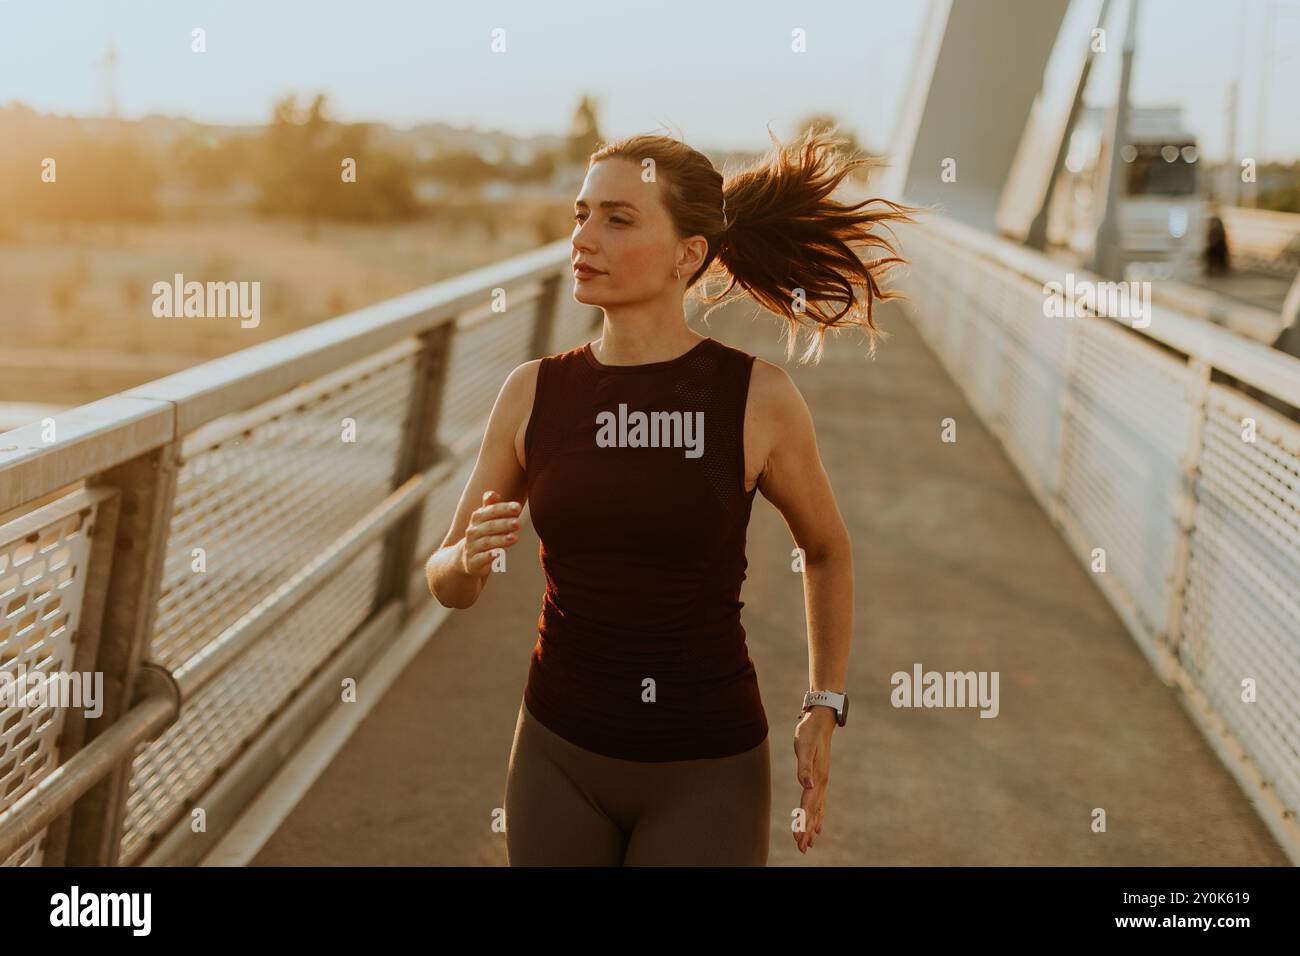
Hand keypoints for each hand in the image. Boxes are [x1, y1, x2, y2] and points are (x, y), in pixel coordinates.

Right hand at [459, 490, 522, 577]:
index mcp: (477, 518)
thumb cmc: (482, 534)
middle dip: (504, 524)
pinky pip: (481, 559)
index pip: (490, 511)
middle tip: (519, 522)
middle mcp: (473, 532)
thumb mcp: (484, 519)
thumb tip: (493, 493)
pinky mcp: (473, 563)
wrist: (464, 558)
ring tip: (514, 538)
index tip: (518, 507)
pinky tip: (499, 554)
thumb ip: (490, 506)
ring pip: (487, 542)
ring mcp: (472, 547)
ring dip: (500, 540)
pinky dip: (489, 556)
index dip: (504, 508)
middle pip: (489, 526)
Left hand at [792, 706, 835, 852]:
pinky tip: (816, 825)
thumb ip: (804, 767)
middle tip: (802, 849)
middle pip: (813, 811)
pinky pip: (820, 802)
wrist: (821, 719)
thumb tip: (806, 785)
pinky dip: (817, 815)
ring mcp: (822, 781)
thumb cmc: (809, 732)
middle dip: (807, 830)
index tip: (798, 839)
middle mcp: (821, 782)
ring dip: (812, 826)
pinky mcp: (820, 778)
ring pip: (817, 809)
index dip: (803, 823)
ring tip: (808, 843)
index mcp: (817, 778)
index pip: (808, 805)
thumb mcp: (803, 746)